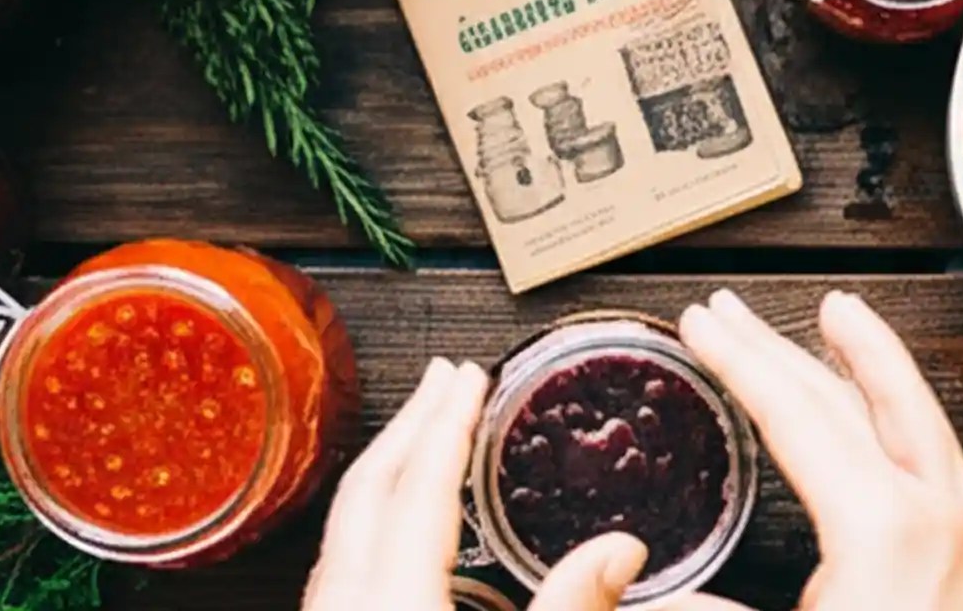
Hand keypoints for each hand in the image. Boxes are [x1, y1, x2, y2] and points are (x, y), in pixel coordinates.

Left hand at [301, 357, 649, 610]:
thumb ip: (570, 609)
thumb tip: (621, 550)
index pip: (420, 486)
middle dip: (410, 423)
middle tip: (443, 378)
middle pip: (369, 488)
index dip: (448, 422)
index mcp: (392, 602)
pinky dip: (374, 516)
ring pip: (345, 520)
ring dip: (388, 466)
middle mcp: (345, 603)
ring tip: (424, 432)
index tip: (469, 375)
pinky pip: (340, 557)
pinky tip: (397, 525)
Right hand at [674, 290, 962, 610]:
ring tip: (837, 316)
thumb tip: (636, 594)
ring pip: (911, 407)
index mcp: (882, 523)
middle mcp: (935, 508)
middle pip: (851, 393)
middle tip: (733, 309)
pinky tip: (880, 409)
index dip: (739, 360)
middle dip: (783, 342)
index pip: (797, 410)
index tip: (701, 324)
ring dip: (864, 355)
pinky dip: (895, 403)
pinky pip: (931, 444)